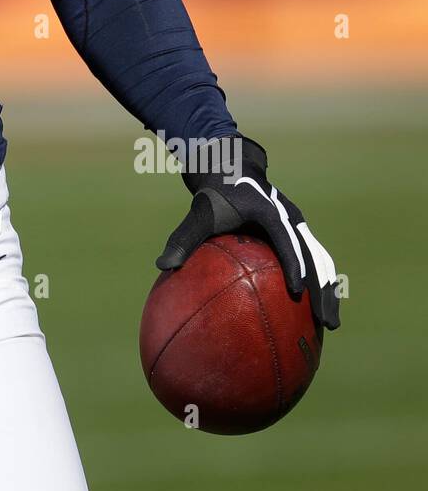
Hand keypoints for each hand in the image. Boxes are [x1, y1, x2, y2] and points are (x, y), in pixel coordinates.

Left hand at [156, 134, 340, 330]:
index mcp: (271, 213)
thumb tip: (162, 266)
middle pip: (315, 257)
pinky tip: (314, 312)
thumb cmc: (214, 192)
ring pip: (321, 260)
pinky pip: (312, 259)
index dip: (294, 265)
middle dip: (324, 290)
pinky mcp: (298, 231)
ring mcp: (298, 224)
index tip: (296, 292)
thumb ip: (183, 238)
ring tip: (329, 325)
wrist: (230, 165)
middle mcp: (291, 218)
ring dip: (329, 291)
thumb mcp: (199, 213)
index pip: (286, 241)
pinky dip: (318, 283)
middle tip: (326, 324)